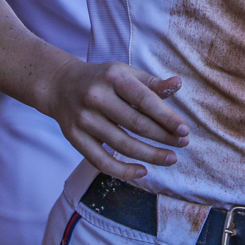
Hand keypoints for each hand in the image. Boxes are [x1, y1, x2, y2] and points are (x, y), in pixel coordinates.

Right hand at [41, 58, 188, 180]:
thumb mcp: (126, 73)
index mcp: (114, 77)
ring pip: (122, 144)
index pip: (144, 100)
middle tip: (184, 144)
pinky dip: (123, 170)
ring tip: (170, 158)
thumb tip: (178, 84)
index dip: (166, 117)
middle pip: (136, 124)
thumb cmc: (103, 79)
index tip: (184, 130)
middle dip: (163, 137)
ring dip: (150, 155)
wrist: (60, 85)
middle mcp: (97, 97)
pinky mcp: (74, 137)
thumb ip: (151, 83)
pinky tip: (142, 171)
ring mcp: (84, 119)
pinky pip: (101, 161)